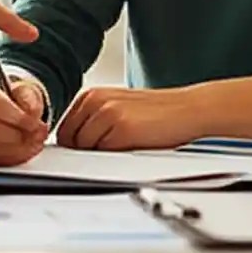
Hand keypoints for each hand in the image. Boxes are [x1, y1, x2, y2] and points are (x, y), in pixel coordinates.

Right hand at [0, 79, 46, 165]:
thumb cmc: (2, 100)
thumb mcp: (19, 91)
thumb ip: (26, 98)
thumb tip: (29, 110)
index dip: (10, 114)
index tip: (31, 122)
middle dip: (12, 135)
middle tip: (32, 136)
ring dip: (10, 149)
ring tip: (28, 144)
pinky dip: (2, 159)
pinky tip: (15, 151)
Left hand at [57, 87, 202, 150]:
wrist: (187, 109)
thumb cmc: (156, 114)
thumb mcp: (117, 109)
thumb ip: (93, 121)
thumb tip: (73, 146)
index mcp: (91, 95)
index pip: (64, 129)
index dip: (73, 146)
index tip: (88, 152)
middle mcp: (95, 100)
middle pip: (69, 140)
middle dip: (82, 152)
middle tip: (108, 152)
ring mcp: (107, 113)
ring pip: (84, 148)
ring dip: (99, 155)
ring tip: (123, 147)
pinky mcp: (121, 128)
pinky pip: (103, 153)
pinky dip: (113, 158)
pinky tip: (131, 148)